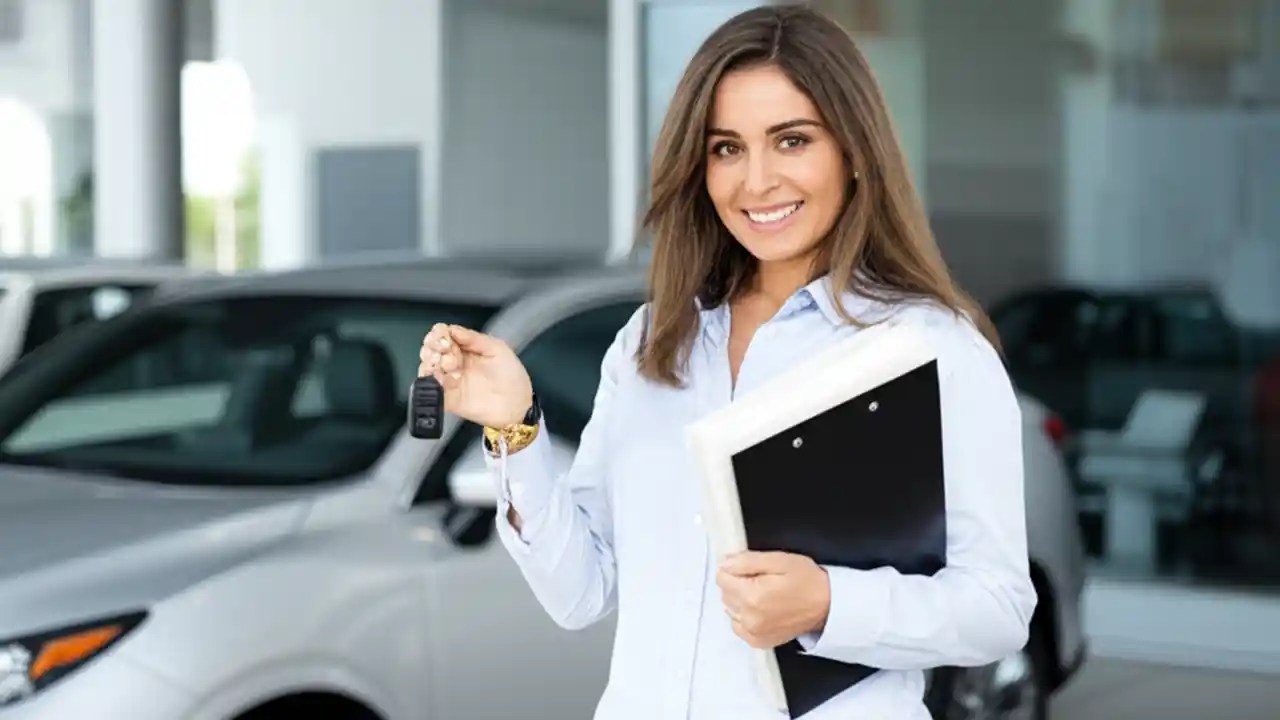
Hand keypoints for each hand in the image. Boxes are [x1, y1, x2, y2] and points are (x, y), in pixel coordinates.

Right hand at [418, 323, 532, 427]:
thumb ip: (475, 338)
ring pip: (427, 367)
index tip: (446, 339)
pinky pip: (431, 388)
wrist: (517, 405)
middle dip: (433, 347)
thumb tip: (452, 329)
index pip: (443, 336)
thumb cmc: (511, 376)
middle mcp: (454, 362)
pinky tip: (440, 377)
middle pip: (431, 349)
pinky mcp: (447, 398)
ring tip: (445, 365)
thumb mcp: (497, 349)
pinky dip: (431, 380)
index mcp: (465, 348)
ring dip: (430, 362)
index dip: (440, 334)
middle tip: (444, 351)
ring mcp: (449, 380)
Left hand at [716, 551, 830, 648]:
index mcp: (752, 595)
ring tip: (764, 595)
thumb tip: (724, 563)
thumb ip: (747, 561)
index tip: (752, 569)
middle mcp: (749, 618)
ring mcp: (753, 632)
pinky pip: (737, 624)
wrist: (827, 606)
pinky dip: (745, 616)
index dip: (736, 568)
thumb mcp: (779, 560)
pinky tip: (762, 609)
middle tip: (762, 581)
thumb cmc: (807, 582)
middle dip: (738, 583)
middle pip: (725, 593)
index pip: (722, 576)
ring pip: (730, 608)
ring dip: (741, 599)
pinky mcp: (758, 641)